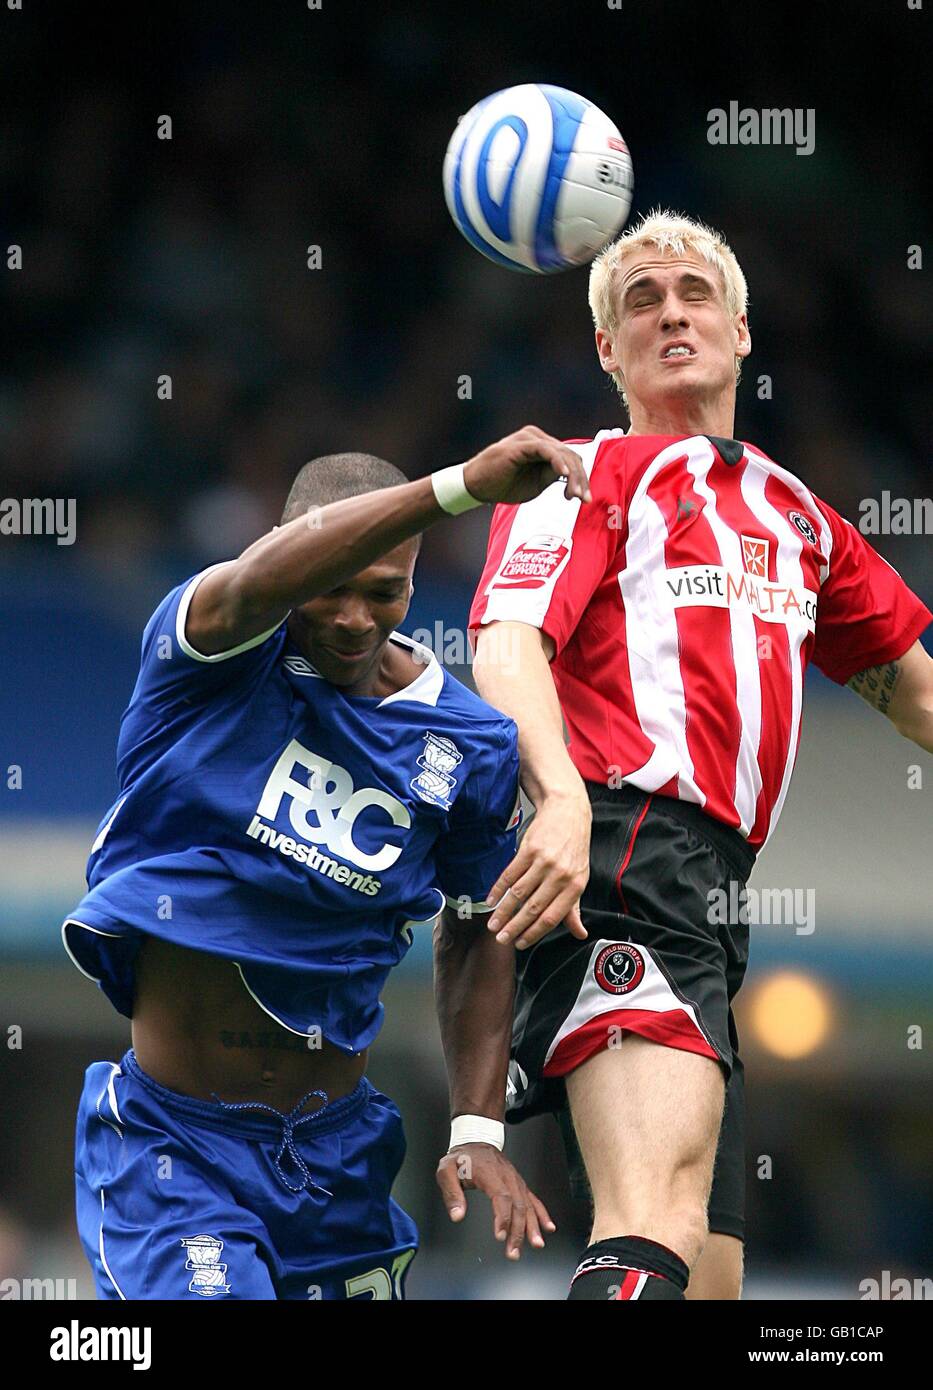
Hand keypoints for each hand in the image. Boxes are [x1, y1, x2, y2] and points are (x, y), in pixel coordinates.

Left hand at [436, 1143, 555, 1259]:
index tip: (500, 1236)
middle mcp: (507, 1177)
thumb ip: (451, 1193)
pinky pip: (533, 1199)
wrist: (476, 1140)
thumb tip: (457, 1216)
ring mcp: (515, 1180)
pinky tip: (547, 1228)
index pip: (501, 1196)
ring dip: (532, 1226)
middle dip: (518, 1231)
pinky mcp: (519, 1184)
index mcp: (489, 1173)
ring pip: (528, 1204)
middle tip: (513, 1252)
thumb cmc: (461, 1157)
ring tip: (536, 1244)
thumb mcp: (446, 1170)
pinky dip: (542, 1214)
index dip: (503, 1217)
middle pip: (518, 1205)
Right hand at [463, 425, 591, 506]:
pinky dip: (557, 462)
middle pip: (569, 455)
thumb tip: (572, 475)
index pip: (570, 458)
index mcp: (542, 446)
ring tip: (575, 495)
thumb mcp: (535, 484)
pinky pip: (546, 450)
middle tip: (584, 499)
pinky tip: (565, 475)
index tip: (583, 499)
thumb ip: (552, 476)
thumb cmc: (502, 485)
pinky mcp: (521, 444)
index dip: (581, 478)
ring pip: (561, 453)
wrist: (475, 486)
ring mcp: (530, 438)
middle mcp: (538, 438)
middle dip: (580, 478)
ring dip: (573, 475)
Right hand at [485, 791, 591, 948]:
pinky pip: (510, 874)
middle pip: (533, 908)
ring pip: (518, 893)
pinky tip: (490, 900)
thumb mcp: (579, 877)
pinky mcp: (529, 849)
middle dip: (514, 927)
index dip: (534, 933)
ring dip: (503, 912)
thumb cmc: (574, 847)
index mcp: (575, 886)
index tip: (520, 943)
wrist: (568, 812)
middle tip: (501, 939)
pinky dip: (498, 890)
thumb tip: (579, 933)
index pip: (552, 917)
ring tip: (493, 924)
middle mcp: (560, 875)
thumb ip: (574, 908)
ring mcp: (544, 862)